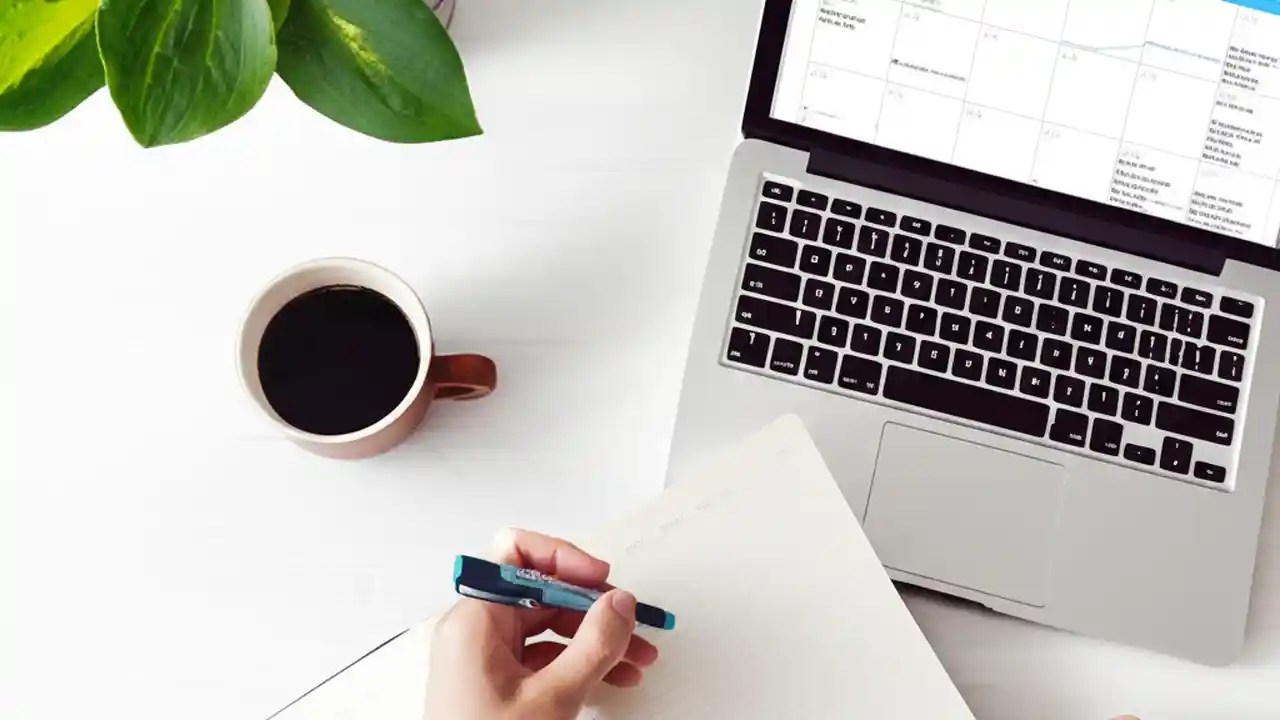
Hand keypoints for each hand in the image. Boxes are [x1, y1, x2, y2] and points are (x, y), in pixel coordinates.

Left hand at [425, 528, 659, 719]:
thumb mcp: (552, 697)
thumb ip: (593, 645)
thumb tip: (620, 603)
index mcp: (474, 620)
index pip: (517, 555)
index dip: (562, 558)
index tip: (600, 578)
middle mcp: (475, 630)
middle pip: (541, 593)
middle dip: (593, 608)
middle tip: (634, 623)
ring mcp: (484, 657)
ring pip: (548, 627)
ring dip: (595, 639)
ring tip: (636, 657)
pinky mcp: (496, 682)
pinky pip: (542, 656)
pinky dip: (578, 662)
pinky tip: (612, 676)